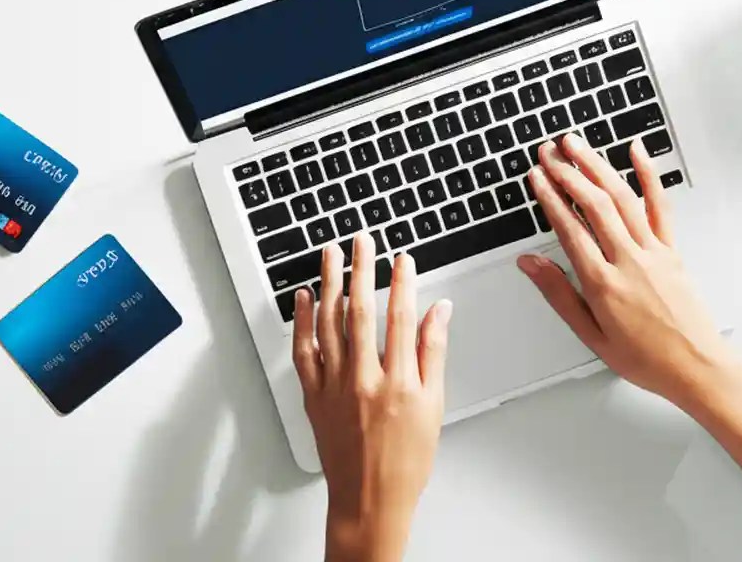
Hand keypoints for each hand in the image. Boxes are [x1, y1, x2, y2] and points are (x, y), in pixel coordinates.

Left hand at [292, 233, 451, 561]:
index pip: (401, 317)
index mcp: (399, 382)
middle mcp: (364, 380)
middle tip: (362, 240)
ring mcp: (334, 387)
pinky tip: (305, 298)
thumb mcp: (434, 406)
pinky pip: (303, 352)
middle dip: (362, 269)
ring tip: (331, 254)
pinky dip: (302, 322)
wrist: (369, 501)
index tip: (403, 259)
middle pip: (360, 311)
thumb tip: (439, 312)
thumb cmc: (406, 462)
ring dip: (329, 284)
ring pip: (328, 324)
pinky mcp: (314, 397)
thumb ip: (434, 354)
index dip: (402, 282)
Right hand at [522, 135, 741, 528]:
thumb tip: (530, 264)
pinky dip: (648, 175)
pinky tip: (637, 152)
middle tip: (548, 152)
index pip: (569, 229)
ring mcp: (654, 251)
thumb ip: (559, 294)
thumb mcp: (591, 335)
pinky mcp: (672, 250)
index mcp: (603, 283)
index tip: (535, 178)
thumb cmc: (646, 359)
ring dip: (597, 166)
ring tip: (577, 145)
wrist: (697, 367)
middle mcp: (629, 260)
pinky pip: (660, 206)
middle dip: (567, 172)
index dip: (549, 198)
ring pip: (622, 197)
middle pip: (594, 204)